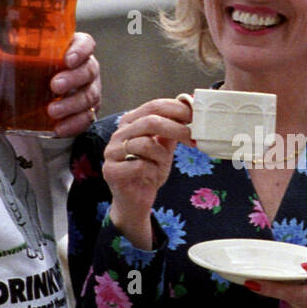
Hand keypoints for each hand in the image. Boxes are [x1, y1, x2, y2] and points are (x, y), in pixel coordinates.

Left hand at [0, 33, 101, 137]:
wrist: (47, 99)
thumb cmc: (39, 73)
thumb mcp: (24, 62)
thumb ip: (9, 55)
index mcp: (73, 51)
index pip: (86, 43)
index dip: (80, 50)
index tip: (67, 59)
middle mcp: (86, 69)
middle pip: (89, 70)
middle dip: (73, 78)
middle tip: (55, 86)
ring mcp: (90, 91)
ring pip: (89, 96)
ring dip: (71, 104)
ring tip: (52, 111)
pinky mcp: (88, 112)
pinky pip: (86, 118)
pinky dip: (73, 124)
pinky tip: (59, 128)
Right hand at [104, 96, 194, 248]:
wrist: (135, 201)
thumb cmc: (148, 173)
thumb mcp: (165, 149)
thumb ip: (172, 131)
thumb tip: (190, 112)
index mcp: (131, 123)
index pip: (153, 106)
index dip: (176, 109)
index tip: (195, 115)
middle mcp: (119, 134)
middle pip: (150, 121)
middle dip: (176, 128)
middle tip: (193, 137)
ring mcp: (112, 152)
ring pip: (145, 144)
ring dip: (161, 156)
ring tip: (161, 165)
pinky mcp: (111, 171)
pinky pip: (140, 166)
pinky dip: (152, 171)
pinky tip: (150, 177)